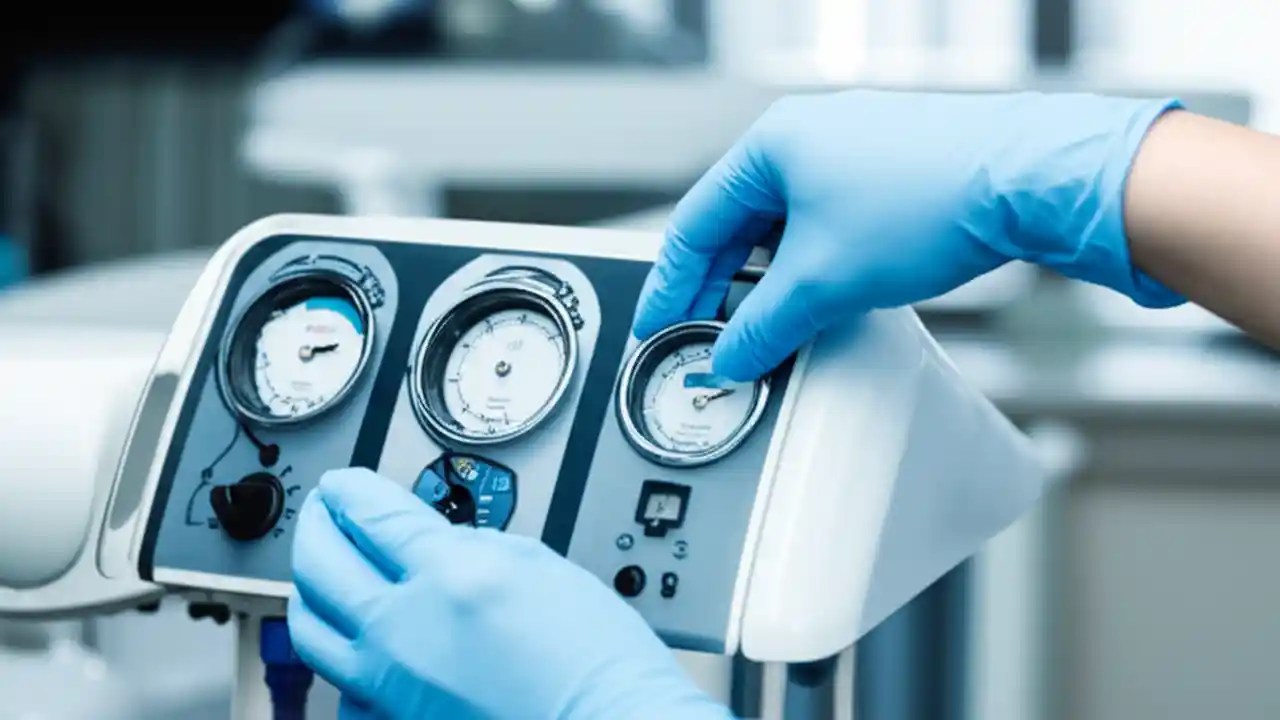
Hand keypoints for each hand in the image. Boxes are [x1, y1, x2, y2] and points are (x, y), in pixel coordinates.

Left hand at [288, 468, 729, 719]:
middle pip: (321, 563)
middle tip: (322, 514)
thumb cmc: (597, 662)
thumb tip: (427, 539)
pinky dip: (344, 660)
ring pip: (311, 629)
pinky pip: (340, 687)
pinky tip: (357, 647)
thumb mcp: (542, 569)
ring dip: (311, 590)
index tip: (342, 486)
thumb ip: (472, 546)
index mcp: (450, 576)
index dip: (348, 491)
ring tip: (323, 574)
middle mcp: (405, 630)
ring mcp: (390, 686)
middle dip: (315, 526)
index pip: (369, 514)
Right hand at [632, 89, 1183, 380]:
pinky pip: (829, 223)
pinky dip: (812, 265)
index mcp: (772, 145)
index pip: (695, 224)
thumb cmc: (928, 201)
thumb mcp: (822, 281)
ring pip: (786, 227)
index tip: (659, 324)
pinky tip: (820, 300)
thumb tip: (732, 356)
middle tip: (708, 337)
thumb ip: (762, 327)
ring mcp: (854, 150)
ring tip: (767, 329)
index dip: (672, 285)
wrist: (1029, 178)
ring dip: (771, 282)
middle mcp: (808, 137)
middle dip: (722, 288)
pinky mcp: (893, 171)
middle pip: (739, 225)